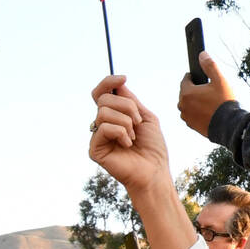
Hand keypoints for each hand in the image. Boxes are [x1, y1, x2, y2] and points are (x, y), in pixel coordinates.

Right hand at [89, 76, 170, 200]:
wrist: (154, 170)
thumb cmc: (153, 147)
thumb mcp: (146, 117)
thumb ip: (131, 101)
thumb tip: (118, 84)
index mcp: (114, 116)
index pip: (102, 93)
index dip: (109, 82)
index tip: (124, 78)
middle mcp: (103, 124)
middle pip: (104, 99)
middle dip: (127, 107)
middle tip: (139, 123)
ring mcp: (97, 136)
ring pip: (103, 112)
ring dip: (126, 122)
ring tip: (134, 136)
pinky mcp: (94, 149)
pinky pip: (103, 128)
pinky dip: (120, 133)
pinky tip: (127, 144)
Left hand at [178, 52, 235, 136]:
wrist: (229, 126)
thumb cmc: (224, 102)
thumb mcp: (219, 80)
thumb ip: (210, 65)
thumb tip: (202, 54)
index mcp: (186, 93)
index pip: (185, 79)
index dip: (194, 77)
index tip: (204, 79)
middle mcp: (182, 105)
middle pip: (186, 92)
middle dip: (195, 90)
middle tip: (210, 91)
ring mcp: (186, 117)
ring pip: (188, 104)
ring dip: (195, 101)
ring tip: (210, 102)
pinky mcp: (191, 125)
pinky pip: (191, 114)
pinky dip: (197, 112)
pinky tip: (209, 112)